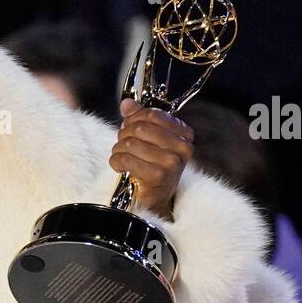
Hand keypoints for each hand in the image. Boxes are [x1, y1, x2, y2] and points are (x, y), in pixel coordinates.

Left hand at [109, 99, 193, 219]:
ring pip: (131, 143)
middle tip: (122, 144)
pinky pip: (126, 159)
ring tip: (120, 156)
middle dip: (124, 135)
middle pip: (140, 128)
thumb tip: (127, 103)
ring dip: (118, 149)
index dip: (134, 119)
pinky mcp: (158, 177)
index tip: (128, 127)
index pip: (153, 114)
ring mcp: (172, 163)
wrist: (155, 199)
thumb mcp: (150, 140)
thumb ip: (140, 118)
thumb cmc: (153, 167)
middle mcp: (183, 148)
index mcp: (185, 135)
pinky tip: (119, 167)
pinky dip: (116, 161)